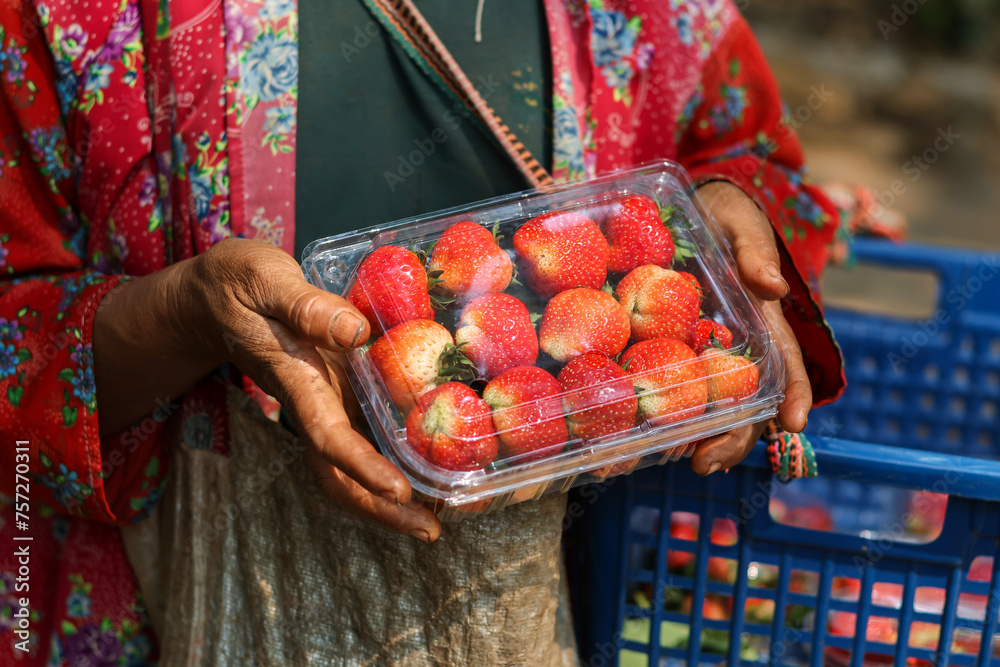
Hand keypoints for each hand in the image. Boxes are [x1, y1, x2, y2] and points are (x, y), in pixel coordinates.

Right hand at [94, 238, 441, 540]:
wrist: (212, 297)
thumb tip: (355, 331)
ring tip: (438, 517)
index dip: (362, 466)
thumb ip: (307, 306)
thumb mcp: (266, 280)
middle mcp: (310, 402)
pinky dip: (389, 461)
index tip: (398, 491)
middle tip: (431, 533)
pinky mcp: (331, 394)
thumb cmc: (238, 283)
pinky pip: (359, 438)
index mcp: (294, 379)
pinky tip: (425, 467)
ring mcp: (321, 403)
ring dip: (387, 497)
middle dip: (380, 508)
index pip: (327, 435)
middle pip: (338, 472)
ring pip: (349, 465)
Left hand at [688, 181, 812, 474]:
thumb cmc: (726, 212)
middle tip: (707, 464)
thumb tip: (770, 286)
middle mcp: (744, 344)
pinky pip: (687, 388)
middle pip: (753, 400)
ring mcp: (714, 351)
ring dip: (709, 437)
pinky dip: (680, 416)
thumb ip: (754, 251)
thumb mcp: (740, 222)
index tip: (793, 425)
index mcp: (763, 317)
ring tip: (689, 463)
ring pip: (721, 405)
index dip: (794, 393)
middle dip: (737, 437)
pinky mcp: (684, 350)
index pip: (787, 361)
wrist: (696, 207)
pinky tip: (659, 438)